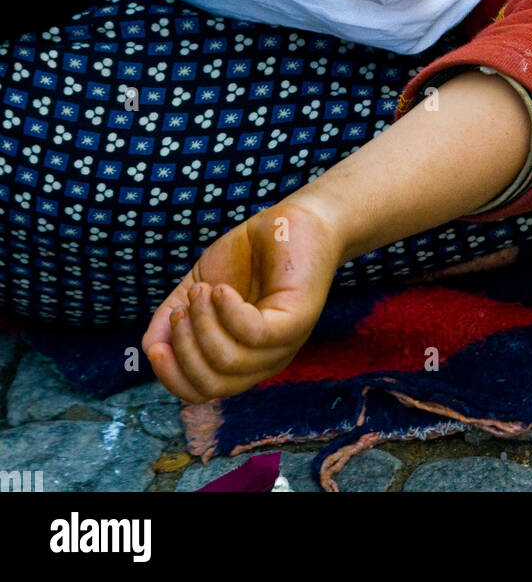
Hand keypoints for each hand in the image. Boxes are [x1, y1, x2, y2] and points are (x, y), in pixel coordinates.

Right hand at [142, 197, 342, 401]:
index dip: (171, 377)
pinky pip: (254, 334)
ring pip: (229, 363)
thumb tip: (150, 347)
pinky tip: (221, 289)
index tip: (154, 347)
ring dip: (202, 325)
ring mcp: (283, 343)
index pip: (201, 392)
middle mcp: (263, 360)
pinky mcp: (298, 320)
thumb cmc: (248, 256)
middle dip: (183, 350)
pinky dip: (228, 312)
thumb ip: (174, 317)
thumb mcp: (199, 287)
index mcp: (240, 360)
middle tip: (182, 310)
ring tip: (203, 291)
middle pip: (212, 386)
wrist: (290, 221)